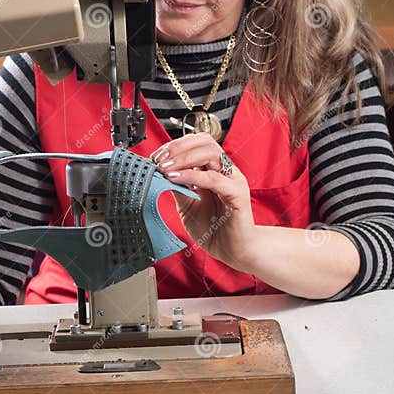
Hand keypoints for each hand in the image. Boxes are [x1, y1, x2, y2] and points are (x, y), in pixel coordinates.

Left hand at [150, 133, 254, 268]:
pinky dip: (192, 176)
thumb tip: (158, 173)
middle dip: (178, 147)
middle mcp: (225, 171)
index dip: (175, 146)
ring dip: (183, 158)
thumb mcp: (187, 206)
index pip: (197, 144)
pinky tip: (175, 179)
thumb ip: (177, 188)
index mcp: (214, 170)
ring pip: (211, 153)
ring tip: (165, 169)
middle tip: (159, 160)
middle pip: (205, 142)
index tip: (156, 157)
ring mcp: (233, 180)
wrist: (233, 252)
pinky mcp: (237, 194)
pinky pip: (214, 179)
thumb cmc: (214, 230)